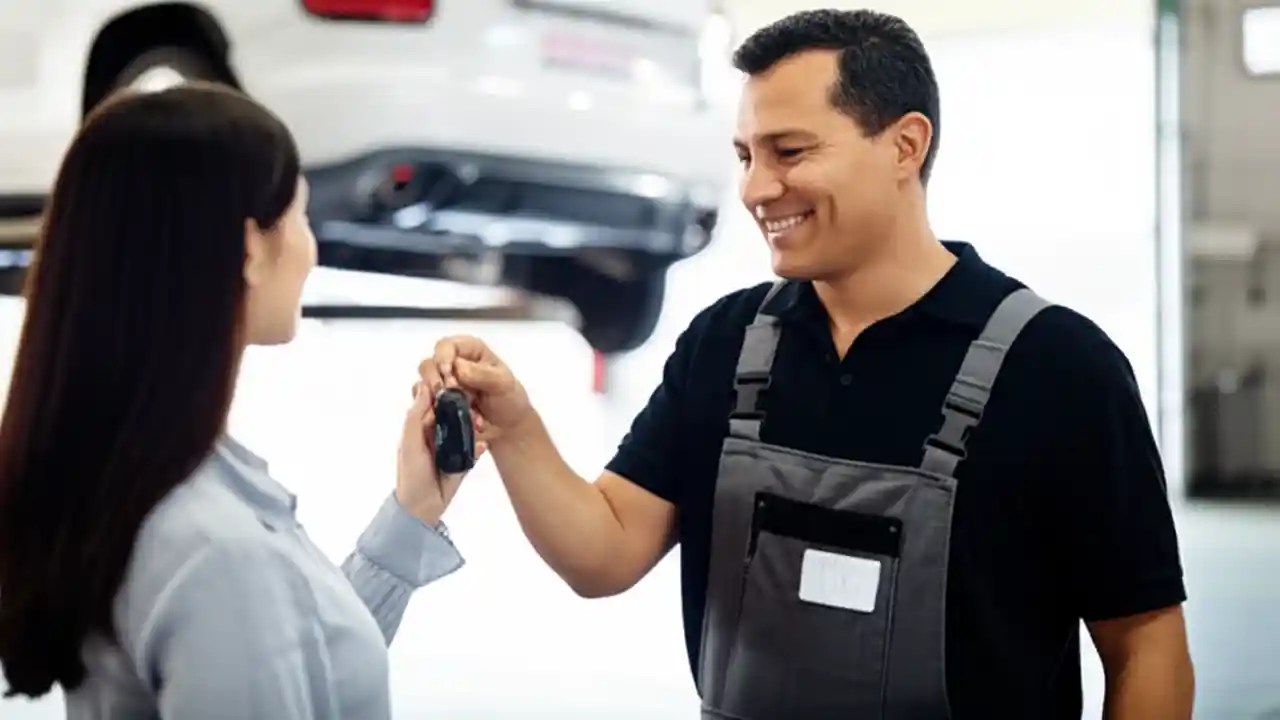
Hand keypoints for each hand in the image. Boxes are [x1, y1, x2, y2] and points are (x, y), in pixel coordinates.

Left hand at [395, 383, 485, 525]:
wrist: (422, 507)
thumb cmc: (411, 473)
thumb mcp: (410, 442)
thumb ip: (416, 416)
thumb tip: (424, 386)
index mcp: (420, 425)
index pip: (434, 400)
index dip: (445, 390)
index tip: (458, 382)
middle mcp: (437, 432)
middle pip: (454, 411)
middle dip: (465, 406)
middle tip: (474, 405)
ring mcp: (452, 445)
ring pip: (467, 427)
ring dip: (474, 424)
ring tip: (480, 425)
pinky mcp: (464, 459)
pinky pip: (475, 447)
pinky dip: (480, 444)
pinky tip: (483, 444)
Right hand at [418, 335, 533, 446]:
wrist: (508, 429)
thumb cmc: (509, 400)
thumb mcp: (503, 383)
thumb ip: (481, 373)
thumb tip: (457, 368)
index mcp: (469, 351)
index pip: (446, 346)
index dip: (443, 357)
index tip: (448, 374)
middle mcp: (452, 366)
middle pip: (428, 365)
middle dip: (436, 381)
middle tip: (449, 395)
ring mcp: (443, 387)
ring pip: (423, 387)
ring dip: (438, 400)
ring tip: (457, 411)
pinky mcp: (438, 406)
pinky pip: (425, 407)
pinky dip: (437, 414)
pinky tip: (452, 420)